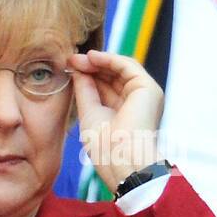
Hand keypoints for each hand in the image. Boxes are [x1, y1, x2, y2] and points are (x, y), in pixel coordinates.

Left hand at [70, 49, 164, 193]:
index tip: (69, 67)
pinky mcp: (148, 88)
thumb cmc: (104, 145)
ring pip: (120, 68)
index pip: (105, 85)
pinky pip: (128, 66)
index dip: (88, 74)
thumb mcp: (89, 112)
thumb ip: (85, 89)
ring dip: (98, 60)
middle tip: (70, 59)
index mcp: (124, 110)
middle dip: (91, 65)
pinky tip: (92, 57)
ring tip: (78, 58)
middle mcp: (136, 100)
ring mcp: (144, 93)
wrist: (119, 158)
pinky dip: (109, 59)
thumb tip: (77, 67)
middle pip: (112, 75)